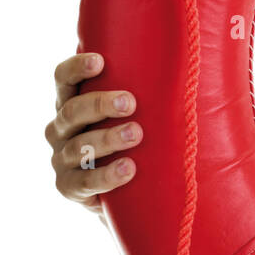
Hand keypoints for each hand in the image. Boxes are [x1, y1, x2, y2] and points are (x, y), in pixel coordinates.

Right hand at [45, 52, 140, 214]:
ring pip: (79, 146)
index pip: (64, 79)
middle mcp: (61, 129)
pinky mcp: (68, 187)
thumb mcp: (136, 113)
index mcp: (72, 103)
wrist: (127, 193)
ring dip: (107, 138)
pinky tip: (128, 168)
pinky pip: (83, 181)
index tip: (100, 61)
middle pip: (71, 111)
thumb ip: (145, 92)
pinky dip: (106, 175)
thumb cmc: (136, 141)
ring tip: (136, 133)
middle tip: (130, 103)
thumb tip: (193, 63)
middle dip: (100, 104)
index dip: (76, 69)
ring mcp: (61, 159)